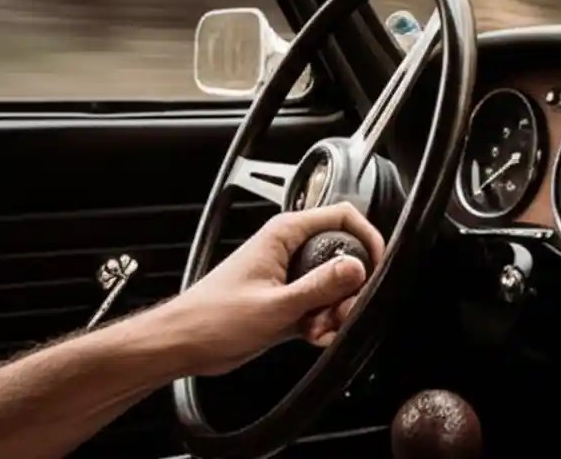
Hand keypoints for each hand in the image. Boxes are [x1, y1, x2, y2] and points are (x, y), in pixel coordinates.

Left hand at [150, 202, 384, 376]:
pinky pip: (322, 306)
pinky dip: (323, 323)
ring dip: (336, 310)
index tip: (376, 266)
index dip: (367, 238)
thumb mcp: (275, 305)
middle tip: (339, 311)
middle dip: (350, 288)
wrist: (185, 343)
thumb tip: (357, 268)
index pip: (342, 217)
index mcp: (284, 234)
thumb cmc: (213, 318)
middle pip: (344, 256)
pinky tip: (312, 336)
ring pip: (335, 285)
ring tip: (317, 328)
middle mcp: (289, 250)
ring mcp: (289, 276)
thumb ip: (320, 286)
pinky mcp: (288, 301)